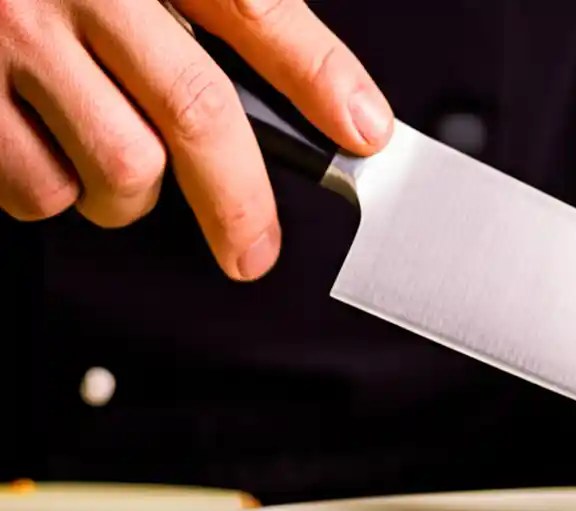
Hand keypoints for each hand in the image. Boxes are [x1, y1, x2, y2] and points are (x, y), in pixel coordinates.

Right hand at [0, 0, 391, 279]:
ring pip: (119, 166)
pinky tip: (52, 150)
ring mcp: (7, 36)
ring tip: (120, 160)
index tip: (365, 132)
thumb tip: (323, 95)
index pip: (253, 9)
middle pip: (196, 111)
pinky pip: (36, 186)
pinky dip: (59, 191)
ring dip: (135, 195)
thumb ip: (214, 11)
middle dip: (242, 198)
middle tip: (255, 247)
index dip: (321, 76)